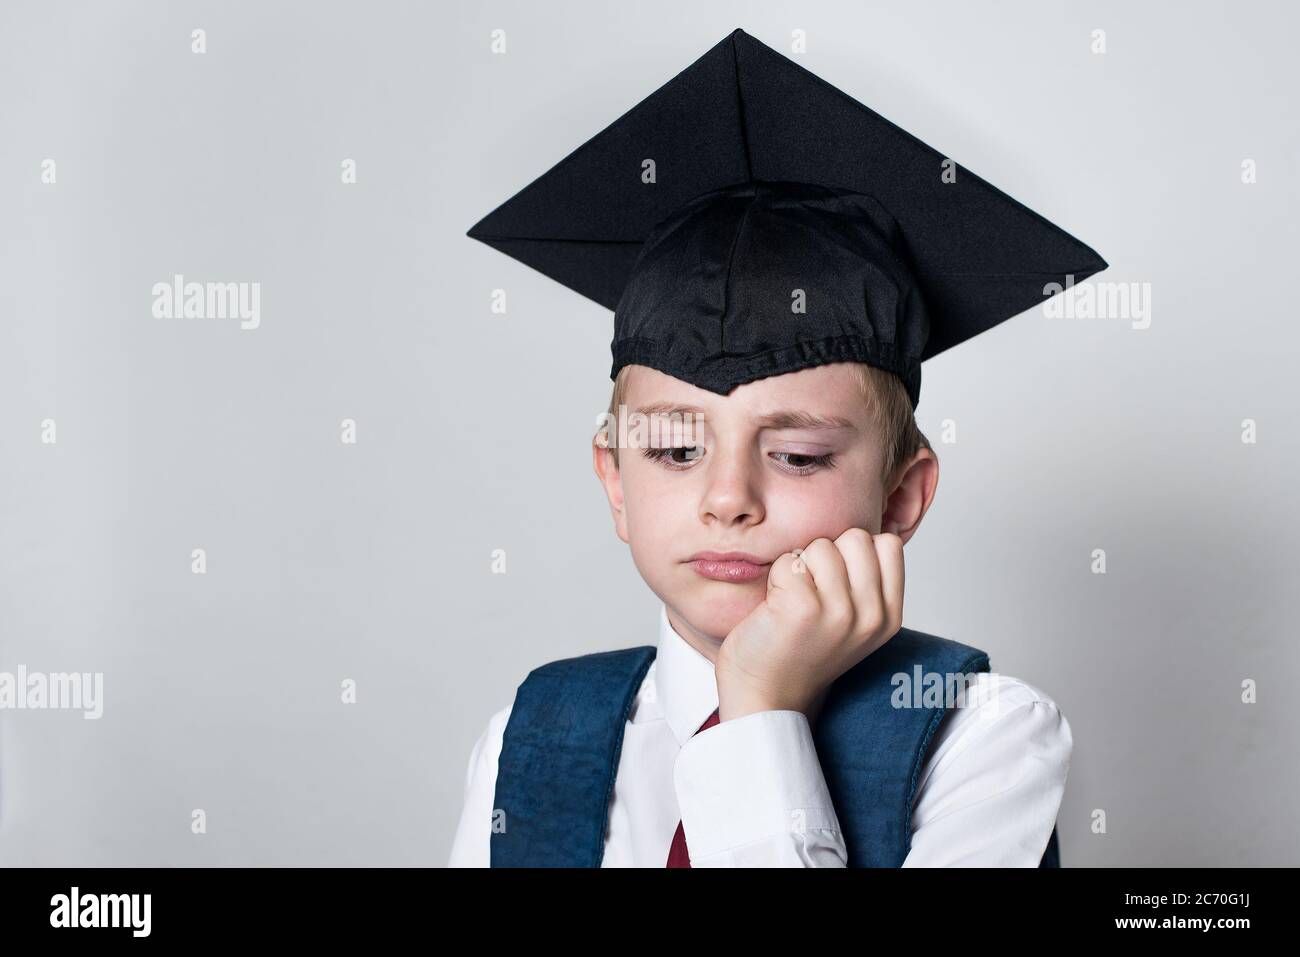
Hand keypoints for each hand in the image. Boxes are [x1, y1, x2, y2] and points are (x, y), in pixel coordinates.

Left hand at [714, 528, 903, 722]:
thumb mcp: (853, 621)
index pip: (887, 544)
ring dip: (800, 566)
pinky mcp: (803, 608)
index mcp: (888, 616)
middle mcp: (871, 615)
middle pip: (856, 537)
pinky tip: (776, 607)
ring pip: (821, 545)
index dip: (854, 551)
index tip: (836, 582)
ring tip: (793, 600)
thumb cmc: (801, 650)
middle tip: (811, 591)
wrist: (765, 695)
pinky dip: (776, 577)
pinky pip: (789, 561)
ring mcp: (839, 612)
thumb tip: (863, 530)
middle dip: (827, 554)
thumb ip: (866, 581)